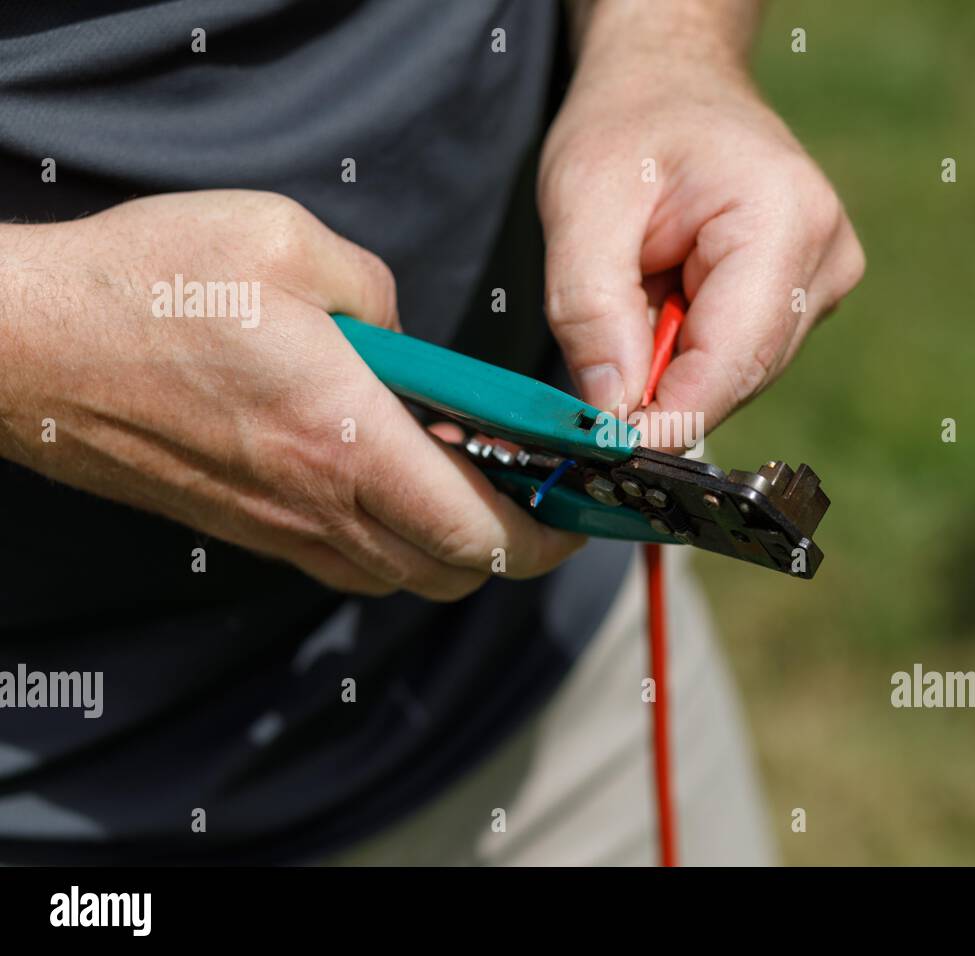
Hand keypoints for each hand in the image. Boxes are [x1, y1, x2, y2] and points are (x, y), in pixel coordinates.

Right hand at [0, 191, 582, 599]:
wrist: (23, 345)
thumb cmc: (147, 284)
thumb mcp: (286, 240)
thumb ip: (378, 294)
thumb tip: (406, 340)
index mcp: (343, 437)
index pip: (475, 531)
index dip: (542, 537)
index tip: (575, 516)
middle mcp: (315, 503)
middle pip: (447, 574)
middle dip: (509, 550)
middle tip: (534, 499)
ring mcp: (275, 527)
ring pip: (395, 576)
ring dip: (449, 547)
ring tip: (468, 487)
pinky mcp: (241, 528)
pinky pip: (340, 562)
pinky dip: (388, 542)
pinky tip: (386, 482)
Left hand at [539, 20, 864, 429]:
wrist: (672, 79)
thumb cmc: (628, 123)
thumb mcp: (581, 202)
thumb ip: (591, 312)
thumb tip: (613, 416)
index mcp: (785, 220)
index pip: (732, 362)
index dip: (665, 418)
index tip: (602, 447)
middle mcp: (826, 258)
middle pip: (736, 378)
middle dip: (660, 390)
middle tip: (594, 363)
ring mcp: (825, 281)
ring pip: (735, 377)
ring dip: (671, 366)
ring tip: (637, 295)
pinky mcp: (806, 298)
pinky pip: (738, 359)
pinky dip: (686, 352)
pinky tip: (664, 299)